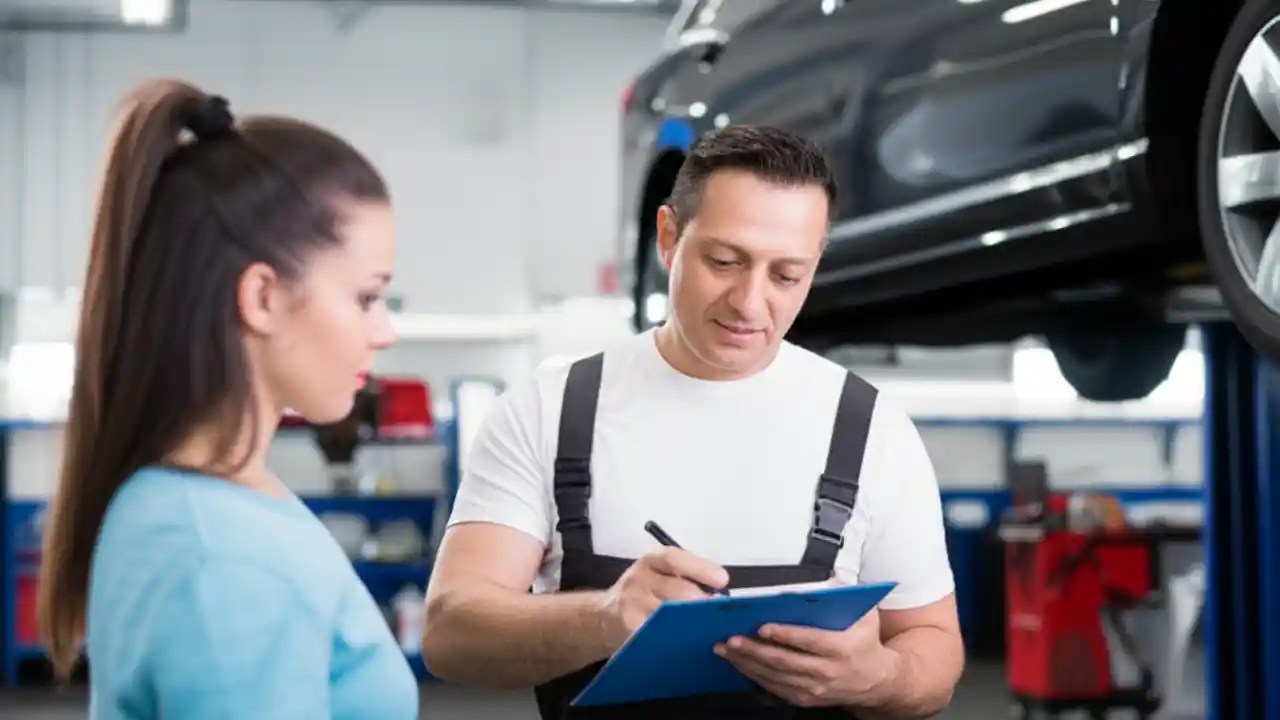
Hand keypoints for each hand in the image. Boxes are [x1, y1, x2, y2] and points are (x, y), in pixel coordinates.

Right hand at [598, 547, 728, 651]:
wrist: (604, 615)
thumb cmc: (641, 591)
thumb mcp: (655, 572)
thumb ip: (684, 575)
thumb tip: (720, 590)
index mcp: (649, 561)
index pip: (675, 559)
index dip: (701, 568)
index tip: (722, 580)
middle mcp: (639, 580)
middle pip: (677, 590)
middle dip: (702, 602)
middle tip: (718, 612)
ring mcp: (633, 607)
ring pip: (670, 616)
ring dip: (693, 622)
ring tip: (707, 626)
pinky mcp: (631, 631)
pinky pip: (659, 635)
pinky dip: (676, 638)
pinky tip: (687, 640)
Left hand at [714, 607, 896, 708]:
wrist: (875, 681)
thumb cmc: (865, 642)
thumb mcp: (865, 614)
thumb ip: (845, 594)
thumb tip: (824, 578)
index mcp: (841, 648)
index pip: (809, 641)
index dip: (785, 635)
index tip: (763, 627)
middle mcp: (826, 672)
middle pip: (784, 661)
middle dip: (754, 650)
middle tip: (732, 638)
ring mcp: (814, 689)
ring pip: (774, 676)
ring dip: (747, 663)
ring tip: (726, 649)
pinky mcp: (804, 698)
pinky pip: (774, 688)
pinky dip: (753, 675)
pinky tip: (738, 663)